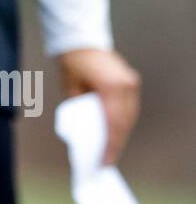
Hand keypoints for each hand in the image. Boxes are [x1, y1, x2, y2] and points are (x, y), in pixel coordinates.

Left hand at [58, 47, 140, 164]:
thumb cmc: (71, 66)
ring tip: (112, 152)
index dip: (110, 145)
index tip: (104, 161)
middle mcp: (125, 84)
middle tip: (107, 162)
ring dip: (121, 134)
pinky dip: (123, 122)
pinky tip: (116, 135)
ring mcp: (131, 82)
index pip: (113, 122)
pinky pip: (130, 108)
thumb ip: (81, 112)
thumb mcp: (71, 91)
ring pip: (129, 116)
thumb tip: (86, 138)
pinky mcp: (132, 81)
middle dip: (116, 143)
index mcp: (110, 86)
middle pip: (124, 122)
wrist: (80, 41)